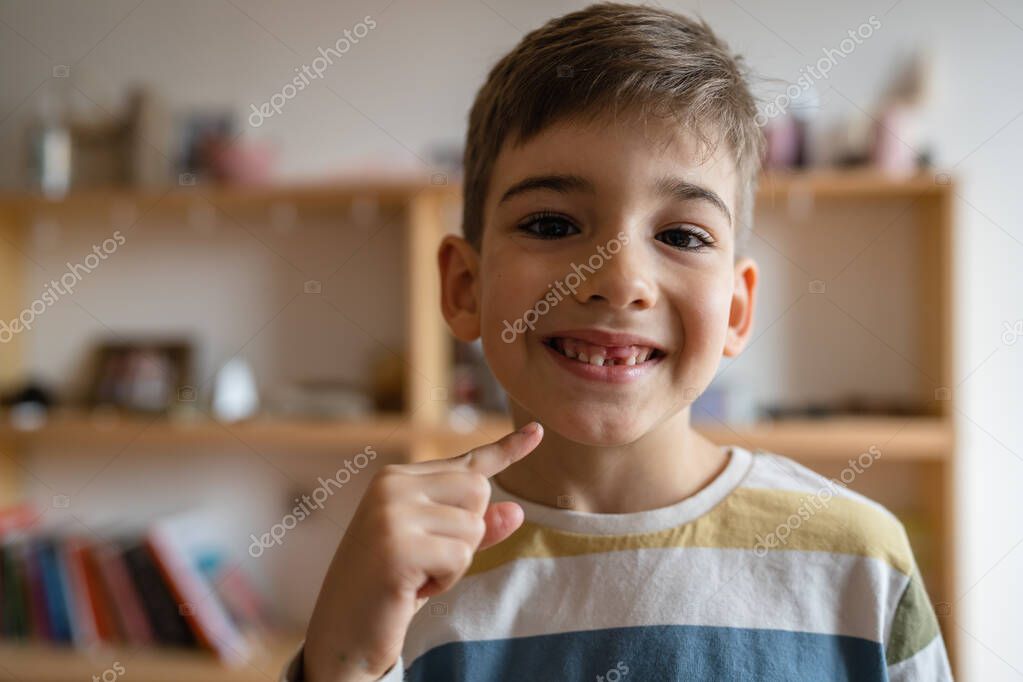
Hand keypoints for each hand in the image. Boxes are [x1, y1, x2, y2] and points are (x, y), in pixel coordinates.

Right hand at [303, 421, 543, 681]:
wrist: (342, 634)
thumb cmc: (390, 589)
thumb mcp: (436, 552)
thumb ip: (474, 529)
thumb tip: (517, 511)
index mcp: (397, 479)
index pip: (466, 462)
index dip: (507, 448)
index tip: (538, 430)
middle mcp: (392, 485)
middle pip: (479, 490)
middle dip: (468, 533)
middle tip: (428, 560)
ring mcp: (391, 513)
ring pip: (473, 525)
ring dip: (456, 562)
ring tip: (416, 575)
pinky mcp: (397, 546)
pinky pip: (460, 555)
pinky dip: (447, 580)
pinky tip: (414, 588)